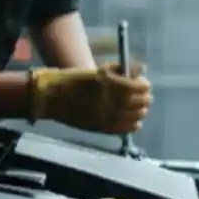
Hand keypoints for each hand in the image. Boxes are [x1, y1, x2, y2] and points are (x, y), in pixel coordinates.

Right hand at [29, 63, 151, 133]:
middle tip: (140, 95)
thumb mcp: (100, 70)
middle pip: (142, 102)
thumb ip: (121, 70)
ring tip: (136, 107)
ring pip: (138, 116)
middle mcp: (113, 101)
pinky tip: (131, 119)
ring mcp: (110, 117)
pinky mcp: (105, 128)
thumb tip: (142, 69)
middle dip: (143, 97)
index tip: (141, 83)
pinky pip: (128, 128)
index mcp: (112, 84)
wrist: (55, 98)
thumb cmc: (76, 80)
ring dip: (139, 110)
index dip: (143, 84)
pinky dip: (133, 123)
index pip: (141, 87)